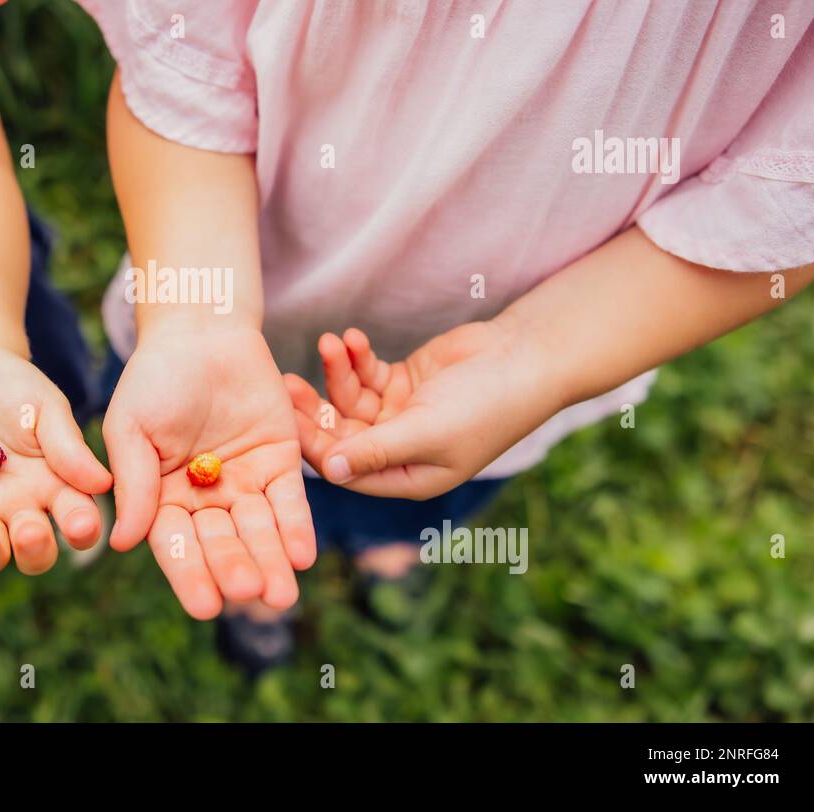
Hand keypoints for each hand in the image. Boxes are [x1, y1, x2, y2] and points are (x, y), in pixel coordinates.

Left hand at [0, 349, 112, 575]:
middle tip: (29, 529)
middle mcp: (23, 509)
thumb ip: (68, 446)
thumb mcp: (47, 410)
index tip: (81, 527)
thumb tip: (102, 483)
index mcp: (58, 489)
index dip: (82, 531)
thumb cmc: (16, 390)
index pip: (78, 523)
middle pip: (35, 553)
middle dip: (34, 549)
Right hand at [103, 324, 316, 618]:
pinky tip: (303, 555)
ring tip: (282, 594)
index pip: (176, 545)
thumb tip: (118, 543)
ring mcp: (244, 482)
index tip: (203, 607)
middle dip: (236, 569)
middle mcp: (204, 499)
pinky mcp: (279, 462)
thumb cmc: (154, 377)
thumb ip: (134, 483)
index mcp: (162, 497)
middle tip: (251, 594)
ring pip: (259, 530)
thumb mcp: (131, 428)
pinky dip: (296, 527)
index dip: (189, 575)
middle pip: (221, 543)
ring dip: (271, 561)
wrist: (201, 330)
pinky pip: (290, 501)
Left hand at [286, 322, 560, 499]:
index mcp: (407, 476)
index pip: (347, 470)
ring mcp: (400, 415)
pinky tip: (350, 338)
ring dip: (337, 372)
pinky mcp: (403, 382)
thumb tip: (329, 472)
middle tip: (288, 382)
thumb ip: (376, 450)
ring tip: (330, 342)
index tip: (287, 421)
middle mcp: (399, 450)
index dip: (315, 448)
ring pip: (349, 400)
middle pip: (341, 434)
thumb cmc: (487, 403)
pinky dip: (356, 358)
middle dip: (316, 409)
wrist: (526, 357)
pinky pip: (366, 374)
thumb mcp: (427, 431)